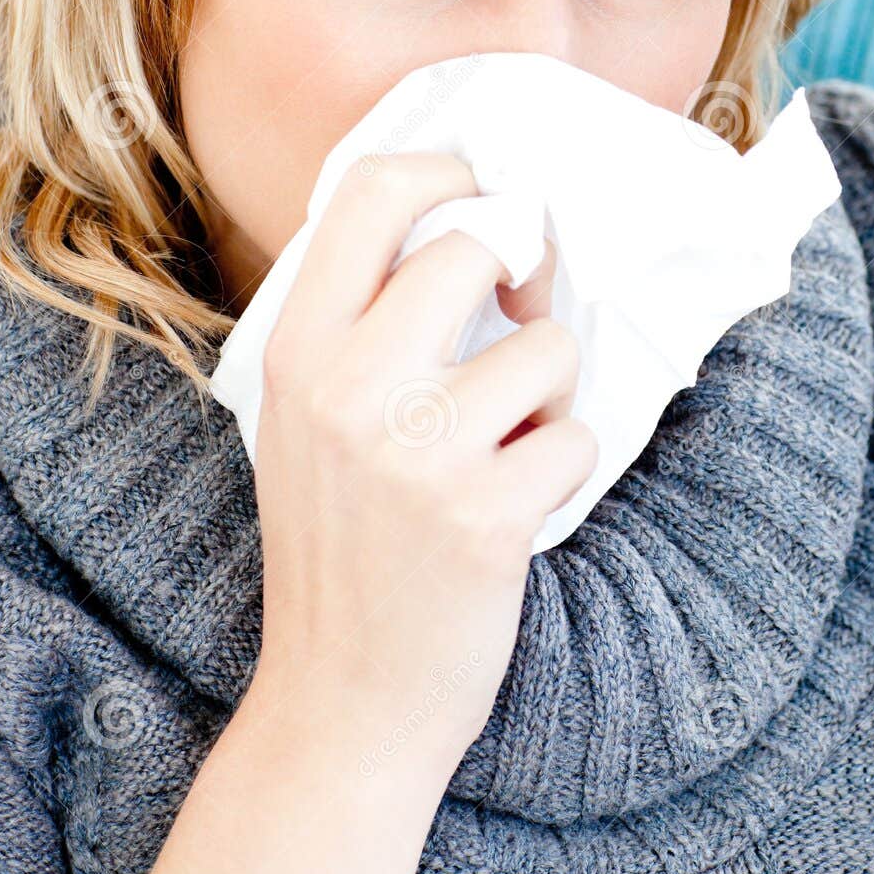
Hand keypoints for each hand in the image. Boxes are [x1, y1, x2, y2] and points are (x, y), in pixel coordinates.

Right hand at [249, 153, 598, 781]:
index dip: (447, 170)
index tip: (485, 191)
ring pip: (549, 346)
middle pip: (479, 250)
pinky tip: (518, 509)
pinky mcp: (484, 516)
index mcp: (298, 352)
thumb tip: (475, 232)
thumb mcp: (307, 423)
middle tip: (523, 325)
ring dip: (552, 394)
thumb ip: (360, 330)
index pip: (371, 193)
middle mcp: (348, 387)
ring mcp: (416, 452)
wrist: (341, 703)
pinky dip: (564, 470)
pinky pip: (576, 439)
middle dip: (526, 282)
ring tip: (509, 447)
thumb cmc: (339, 551)